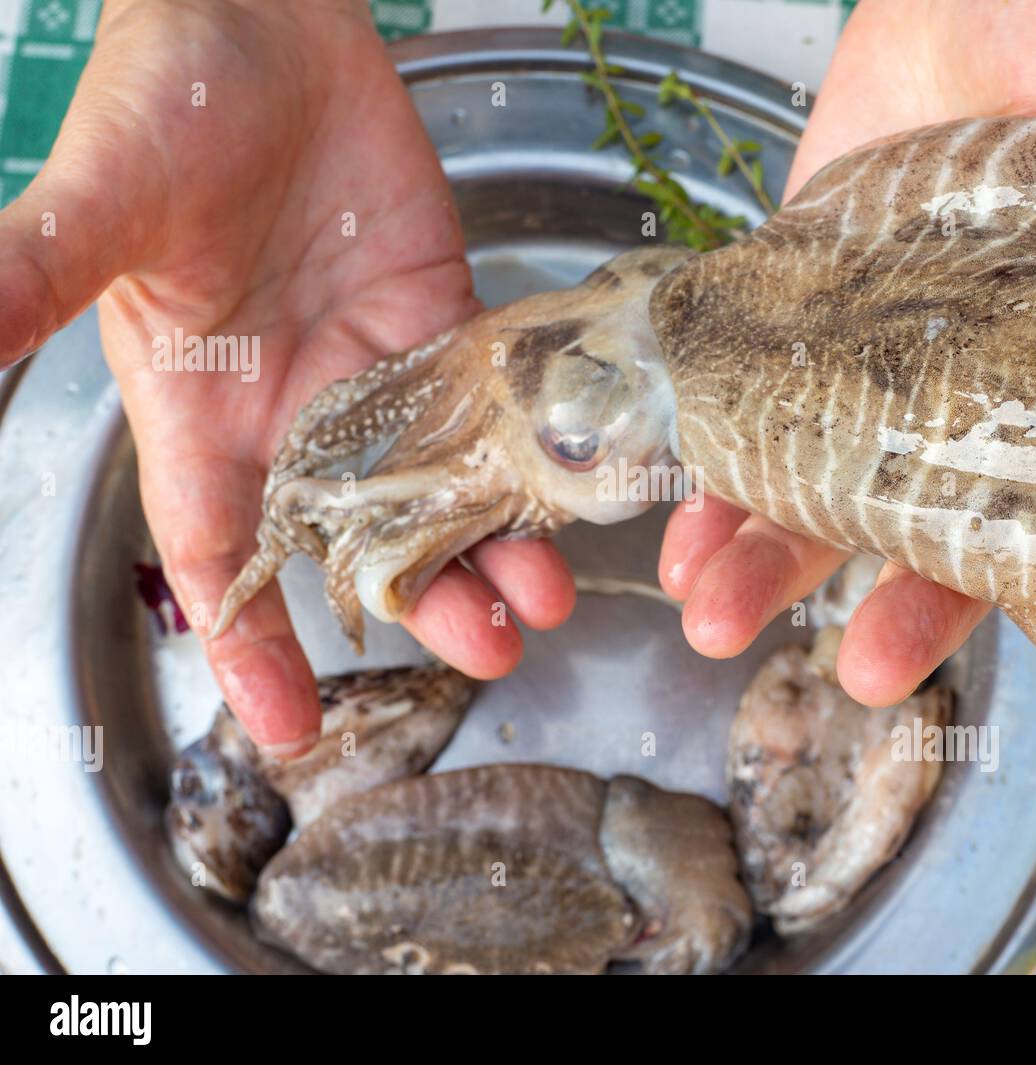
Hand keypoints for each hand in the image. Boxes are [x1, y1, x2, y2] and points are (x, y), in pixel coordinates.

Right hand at [0, 0, 573, 753]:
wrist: (258, 17)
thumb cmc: (165, 99)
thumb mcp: (100, 208)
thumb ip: (28, 284)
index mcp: (203, 409)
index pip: (222, 555)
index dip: (255, 642)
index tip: (292, 723)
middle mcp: (295, 408)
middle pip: (360, 540)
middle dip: (421, 604)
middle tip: (487, 654)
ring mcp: (376, 369)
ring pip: (439, 487)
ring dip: (490, 548)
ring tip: (543, 604)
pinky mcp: (440, 319)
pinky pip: (489, 407)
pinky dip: (526, 455)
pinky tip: (566, 498)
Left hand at [660, 0, 1035, 721]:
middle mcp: (977, 412)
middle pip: (946, 551)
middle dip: (905, 621)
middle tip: (868, 677)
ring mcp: (875, 388)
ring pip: (823, 513)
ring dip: (770, 575)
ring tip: (716, 622)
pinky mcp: (790, 347)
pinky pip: (740, 438)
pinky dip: (705, 494)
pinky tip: (677, 541)